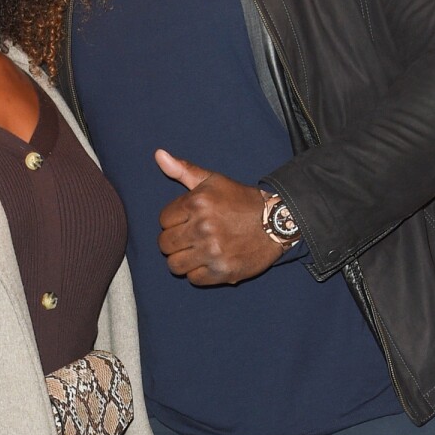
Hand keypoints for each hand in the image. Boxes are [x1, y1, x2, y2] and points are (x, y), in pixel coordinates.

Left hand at [156, 151, 285, 284]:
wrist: (276, 222)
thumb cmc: (241, 201)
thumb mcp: (213, 181)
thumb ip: (183, 170)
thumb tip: (158, 154)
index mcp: (197, 203)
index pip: (163, 221)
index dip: (174, 222)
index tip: (188, 222)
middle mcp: (203, 227)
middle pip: (165, 244)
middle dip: (175, 242)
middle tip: (191, 239)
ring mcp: (212, 251)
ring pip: (174, 265)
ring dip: (183, 260)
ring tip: (196, 252)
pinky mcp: (222, 271)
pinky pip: (193, 279)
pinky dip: (198, 273)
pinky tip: (209, 262)